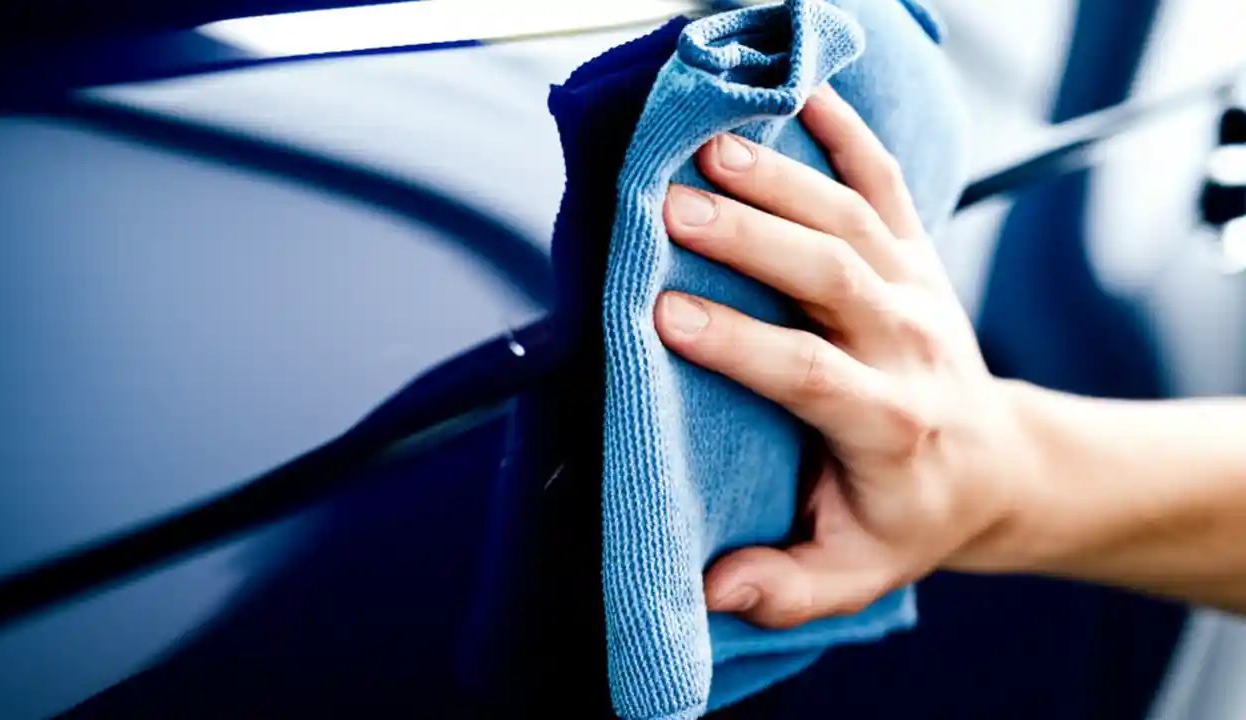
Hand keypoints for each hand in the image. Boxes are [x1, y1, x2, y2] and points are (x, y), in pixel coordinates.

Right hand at [653, 85, 1031, 627]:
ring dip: (782, 179)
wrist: (995, 465)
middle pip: (833, 278)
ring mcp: (915, 291)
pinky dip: (847, 134)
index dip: (741, 345)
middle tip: (675, 210)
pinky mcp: (915, 256)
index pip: (812, 375)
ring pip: (853, 220)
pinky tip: (800, 98)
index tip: (666, 316)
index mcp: (889, 426)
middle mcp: (907, 346)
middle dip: (753, 239)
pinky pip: (886, 183)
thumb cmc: (908, 520)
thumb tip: (713, 592)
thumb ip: (787, 588)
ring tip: (711, 150)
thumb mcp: (854, 575)